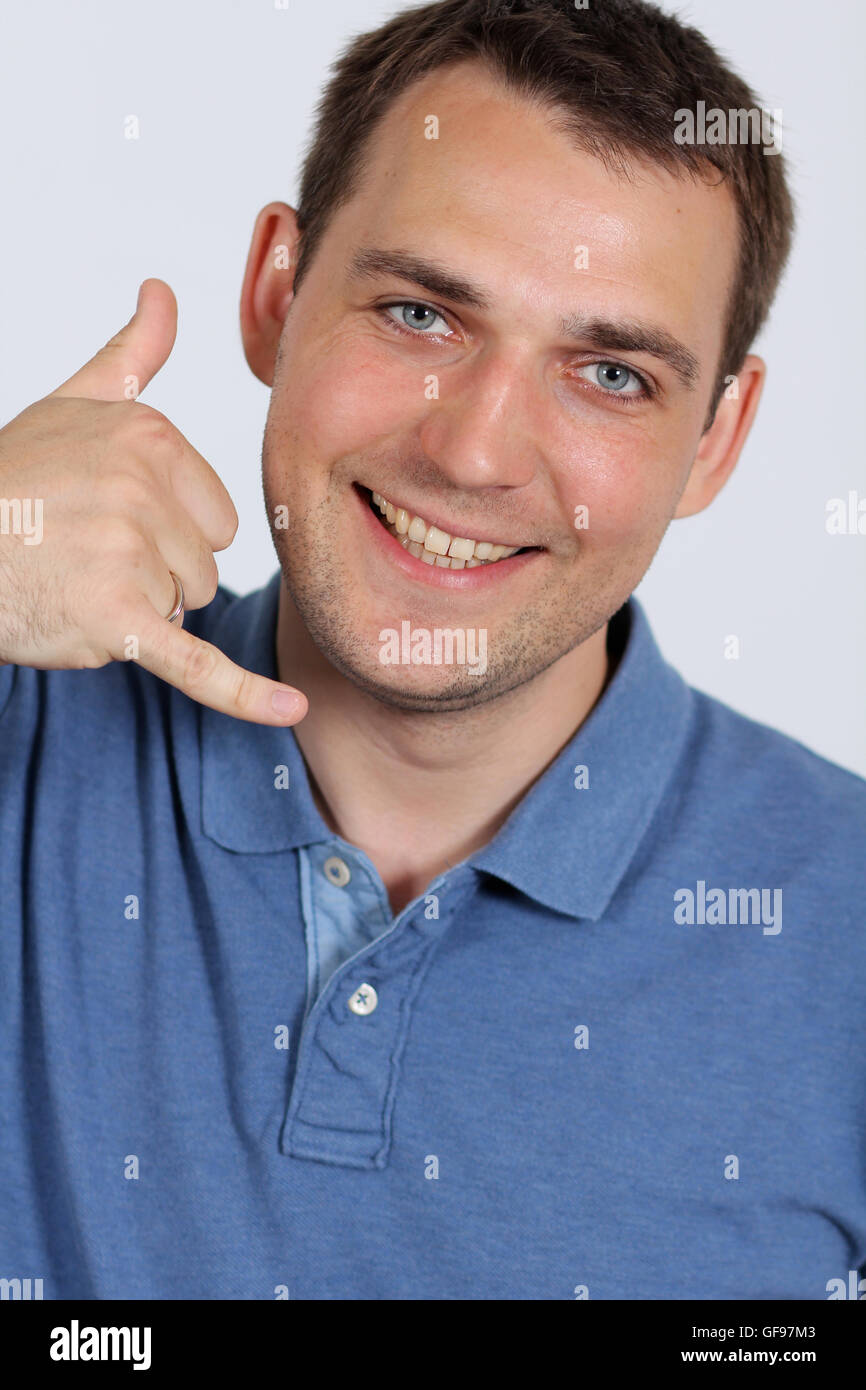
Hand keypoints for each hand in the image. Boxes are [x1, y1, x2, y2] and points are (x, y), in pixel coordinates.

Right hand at [0, 278, 305, 724]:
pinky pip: (196, 664)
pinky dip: (243, 695)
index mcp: (149, 436)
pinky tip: (291, 709)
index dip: (167, 530)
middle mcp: (142, 486)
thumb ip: (130, 357)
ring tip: (73, 580)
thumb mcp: (71, 406)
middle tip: (81, 552)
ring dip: (139, 608)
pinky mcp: (116, 619)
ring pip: (187, 605)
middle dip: (155, 572)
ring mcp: (128, 552)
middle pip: (206, 562)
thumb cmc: (10, 483)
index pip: (216, 516)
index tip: (104, 516)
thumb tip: (163, 292)